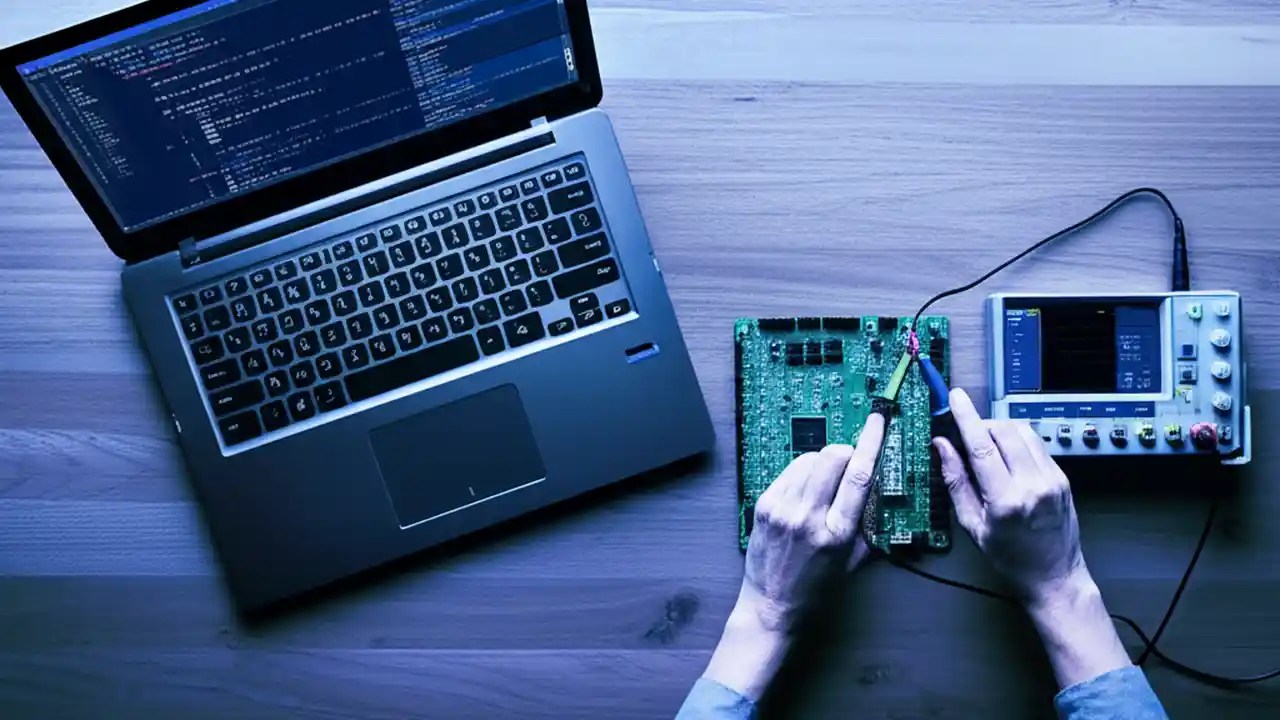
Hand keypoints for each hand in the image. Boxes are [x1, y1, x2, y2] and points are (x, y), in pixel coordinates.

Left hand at [702, 414, 885, 699]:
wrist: (771, 606)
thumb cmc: (816, 588)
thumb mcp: (853, 560)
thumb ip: (867, 523)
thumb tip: (873, 485)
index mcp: (837, 532)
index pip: (858, 476)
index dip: (870, 442)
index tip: (876, 421)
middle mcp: (808, 517)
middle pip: (831, 458)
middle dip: (845, 452)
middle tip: (848, 465)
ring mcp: (782, 509)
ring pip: (808, 460)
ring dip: (822, 464)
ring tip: (823, 487)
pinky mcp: (763, 506)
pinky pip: (788, 472)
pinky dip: (802, 475)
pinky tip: (803, 494)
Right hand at [934, 389, 1083, 603]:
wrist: (1055, 576)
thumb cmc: (1011, 557)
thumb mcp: (973, 525)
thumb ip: (956, 482)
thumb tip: (942, 447)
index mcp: (1006, 500)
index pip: (982, 446)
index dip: (966, 417)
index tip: (956, 398)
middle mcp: (1033, 484)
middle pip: (1004, 431)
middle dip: (982, 424)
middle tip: (966, 434)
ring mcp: (1052, 479)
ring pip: (1023, 432)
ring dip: (1001, 430)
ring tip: (987, 448)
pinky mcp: (1062, 477)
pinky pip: (1036, 445)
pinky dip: (1017, 443)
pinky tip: (1008, 460)